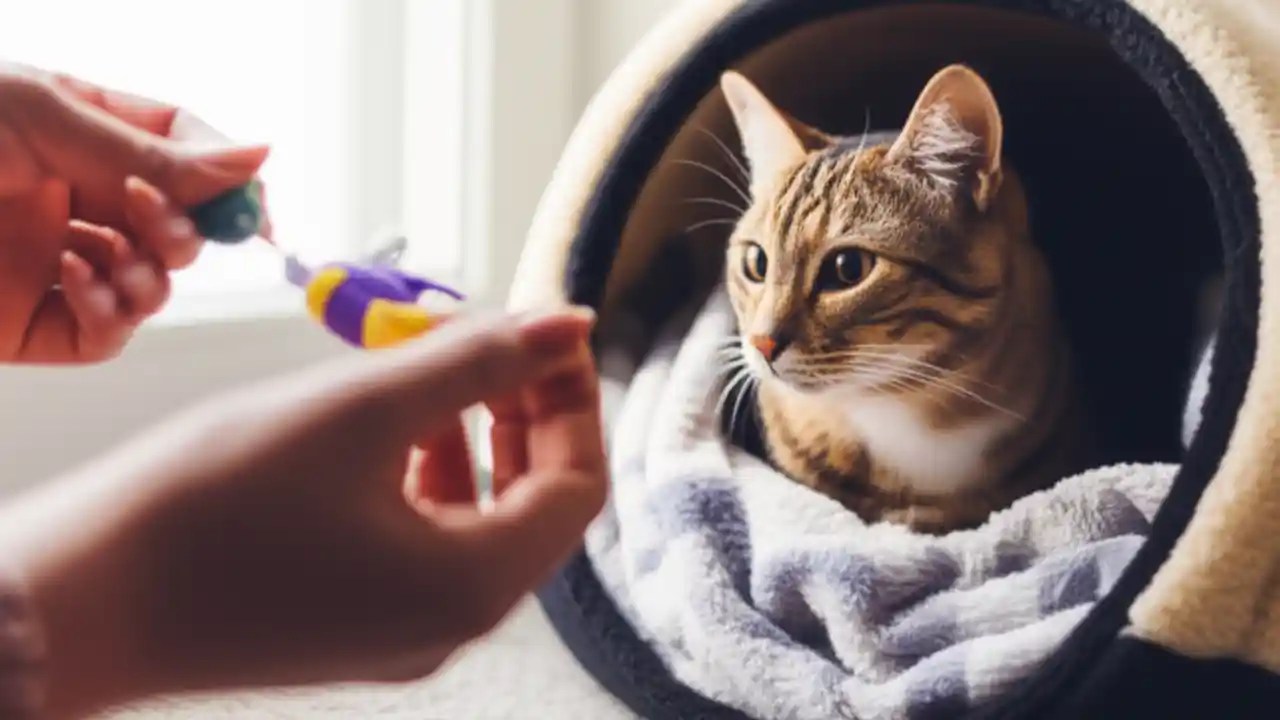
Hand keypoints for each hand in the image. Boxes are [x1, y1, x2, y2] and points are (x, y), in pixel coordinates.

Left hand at [0, 63, 269, 363]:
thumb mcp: (41, 116)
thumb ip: (149, 150)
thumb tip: (257, 157)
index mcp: (77, 135)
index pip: (180, 149)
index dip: (224, 172)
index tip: (249, 196)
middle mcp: (77, 200)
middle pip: (179, 223)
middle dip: (185, 225)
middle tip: (155, 216)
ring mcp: (60, 264)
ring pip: (156, 283)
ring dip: (154, 272)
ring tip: (111, 252)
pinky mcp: (37, 325)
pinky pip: (110, 332)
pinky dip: (114, 311)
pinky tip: (79, 278)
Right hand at [0, 309, 604, 718]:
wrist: (80, 601)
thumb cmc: (216, 502)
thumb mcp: (362, 409)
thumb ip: (477, 360)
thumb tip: (569, 323)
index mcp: (474, 586)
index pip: (579, 481)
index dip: (572, 394)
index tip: (545, 328)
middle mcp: (450, 624)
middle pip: (534, 500)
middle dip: (521, 406)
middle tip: (482, 334)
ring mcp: (400, 630)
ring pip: (477, 515)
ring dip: (470, 431)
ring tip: (426, 362)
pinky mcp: (351, 620)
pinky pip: (421, 539)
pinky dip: (423, 472)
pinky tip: (383, 423)